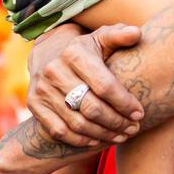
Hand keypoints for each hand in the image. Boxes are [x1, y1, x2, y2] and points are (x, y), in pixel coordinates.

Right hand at [28, 22, 146, 145]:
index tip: (139, 113)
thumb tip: (137, 33)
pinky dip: (81, 140)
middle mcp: (54, 70)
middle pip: (92, 107)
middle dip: (116, 122)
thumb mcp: (101, 38)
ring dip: (103, 134)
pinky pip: (60, 131)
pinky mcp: (34, 104)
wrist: (47, 53)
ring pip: (77, 123)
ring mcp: (42, 89)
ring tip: (121, 136)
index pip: (104, 85)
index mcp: (74, 53)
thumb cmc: (86, 50)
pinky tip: (98, 140)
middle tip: (133, 128)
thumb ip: (120, 35)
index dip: (124, 103)